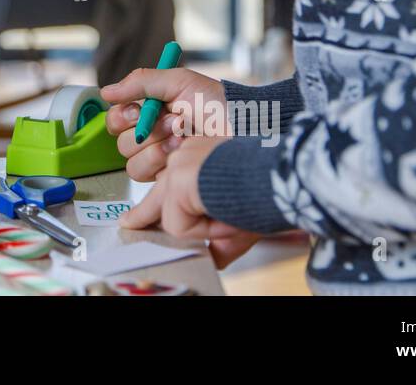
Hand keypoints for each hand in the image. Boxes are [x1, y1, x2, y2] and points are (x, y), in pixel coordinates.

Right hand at [101, 65, 229, 182]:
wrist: (246, 130)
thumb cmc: (219, 104)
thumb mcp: (180, 82)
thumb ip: (141, 82)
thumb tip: (105, 93)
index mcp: (152, 113)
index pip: (118, 120)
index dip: (123, 117)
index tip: (138, 111)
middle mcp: (153, 137)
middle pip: (121, 143)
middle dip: (148, 131)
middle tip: (174, 121)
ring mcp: (161, 161)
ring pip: (132, 163)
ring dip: (155, 147)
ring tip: (182, 137)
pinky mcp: (169, 181)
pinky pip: (146, 178)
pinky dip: (161, 162)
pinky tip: (181, 152)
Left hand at [120, 137, 260, 267]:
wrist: (287, 176)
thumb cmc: (269, 188)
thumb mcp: (240, 217)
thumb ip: (220, 237)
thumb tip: (211, 260)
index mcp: (200, 156)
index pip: (170, 184)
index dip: (154, 206)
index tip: (134, 219)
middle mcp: (186, 155)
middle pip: (157, 195)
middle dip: (143, 215)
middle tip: (129, 223)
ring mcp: (179, 165)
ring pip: (172, 217)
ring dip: (205, 229)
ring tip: (235, 219)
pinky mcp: (179, 180)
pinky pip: (179, 225)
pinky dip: (205, 231)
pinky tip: (227, 217)